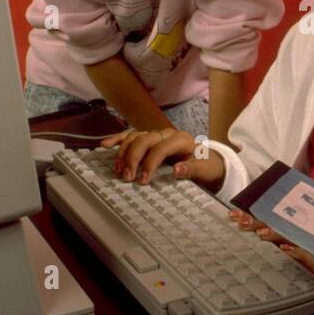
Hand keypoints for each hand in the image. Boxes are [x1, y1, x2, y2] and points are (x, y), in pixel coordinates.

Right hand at [100, 127, 224, 190]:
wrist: (208, 160)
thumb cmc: (206, 166)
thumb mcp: (204, 170)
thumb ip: (192, 170)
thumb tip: (177, 170)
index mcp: (181, 139)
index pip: (161, 148)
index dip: (150, 163)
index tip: (142, 181)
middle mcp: (167, 133)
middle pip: (144, 140)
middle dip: (133, 158)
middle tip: (127, 177)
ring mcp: (156, 134)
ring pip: (135, 137)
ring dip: (123, 152)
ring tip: (118, 169)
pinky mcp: (149, 138)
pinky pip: (131, 136)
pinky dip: (117, 139)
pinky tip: (105, 145)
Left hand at [227, 208, 313, 271]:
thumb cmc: (293, 258)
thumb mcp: (273, 251)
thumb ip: (260, 238)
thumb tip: (238, 228)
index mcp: (275, 232)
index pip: (259, 221)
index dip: (246, 217)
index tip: (231, 215)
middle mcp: (286, 235)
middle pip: (270, 225)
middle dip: (255, 223)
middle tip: (242, 223)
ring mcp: (298, 244)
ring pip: (284, 236)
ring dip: (273, 233)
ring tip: (261, 233)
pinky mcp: (309, 257)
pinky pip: (302, 253)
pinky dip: (294, 251)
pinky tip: (285, 249)